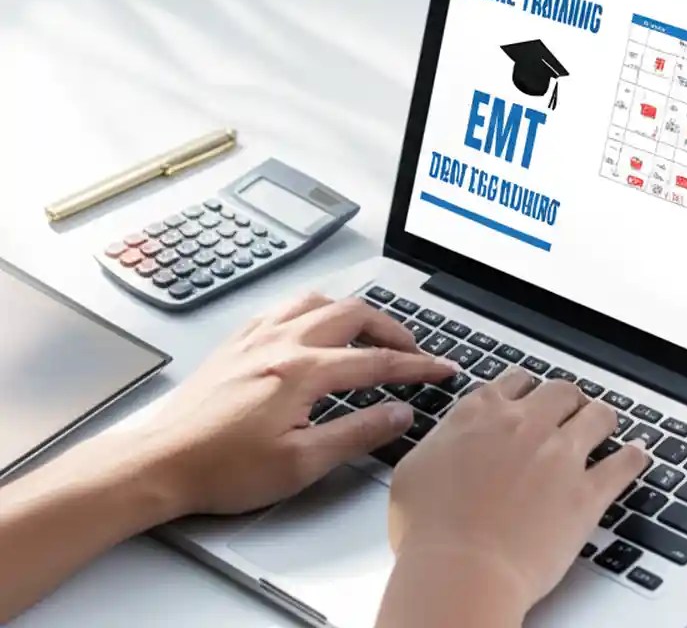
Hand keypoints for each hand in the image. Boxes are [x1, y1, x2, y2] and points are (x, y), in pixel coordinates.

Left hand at [139, 293, 458, 516]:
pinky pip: (283, 309)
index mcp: (302, 372)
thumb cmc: (222, 468)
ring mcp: (256, 339)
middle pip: (353, 315)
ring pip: (317, 301)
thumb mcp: (302, 463)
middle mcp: (281, 344)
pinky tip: (313, 329)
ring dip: (352, 312)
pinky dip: (312, 312)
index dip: (418, 366)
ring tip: (369, 333)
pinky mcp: (236, 344)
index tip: (443, 368)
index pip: (377, 362)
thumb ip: (357, 433)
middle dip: (392, 330)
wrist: (160, 463)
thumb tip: (398, 413)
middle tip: (412, 352)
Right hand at [383, 371, 648, 620]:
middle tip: (569, 411)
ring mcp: (560, 456)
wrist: (460, 572)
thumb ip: (442, 442)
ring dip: (601, 419)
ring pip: (598, 415)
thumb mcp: (415, 471)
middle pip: (561, 391)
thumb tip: (449, 438)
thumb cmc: (429, 533)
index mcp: (480, 415)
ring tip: (605, 425)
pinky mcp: (587, 492)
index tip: (530, 396)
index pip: (514, 382)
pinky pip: (625, 463)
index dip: (526, 389)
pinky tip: (638, 454)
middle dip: (567, 400)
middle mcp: (524, 425)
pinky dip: (634, 457)